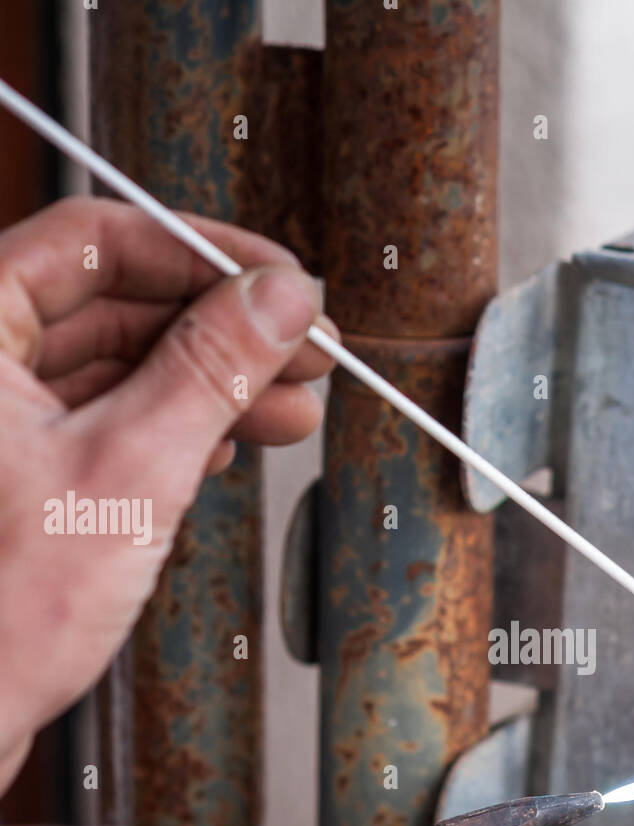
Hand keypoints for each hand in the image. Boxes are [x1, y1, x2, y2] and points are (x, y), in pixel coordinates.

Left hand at [0, 196, 335, 786]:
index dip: (203, 255)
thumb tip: (278, 302)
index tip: (280, 282)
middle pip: (113, 303)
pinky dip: (171, 429)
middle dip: (221, 330)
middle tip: (302, 350)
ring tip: (292, 408)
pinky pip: (103, 420)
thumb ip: (210, 372)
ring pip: (115, 366)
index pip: (95, 241)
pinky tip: (227, 444)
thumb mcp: (130, 473)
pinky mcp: (16, 471)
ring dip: (210, 385)